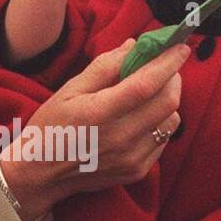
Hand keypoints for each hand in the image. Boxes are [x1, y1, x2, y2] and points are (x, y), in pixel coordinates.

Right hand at [0, 36, 190, 213]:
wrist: (41, 174)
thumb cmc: (52, 126)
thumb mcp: (70, 90)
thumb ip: (104, 67)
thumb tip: (133, 46)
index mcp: (100, 113)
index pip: (146, 84)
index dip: (167, 63)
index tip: (179, 46)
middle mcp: (120, 138)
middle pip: (168, 102)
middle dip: (173, 78)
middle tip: (164, 67)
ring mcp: (131, 158)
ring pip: (170, 122)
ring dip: (168, 101)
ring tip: (151, 93)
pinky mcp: (137, 171)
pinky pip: (163, 140)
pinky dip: (160, 123)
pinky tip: (141, 118)